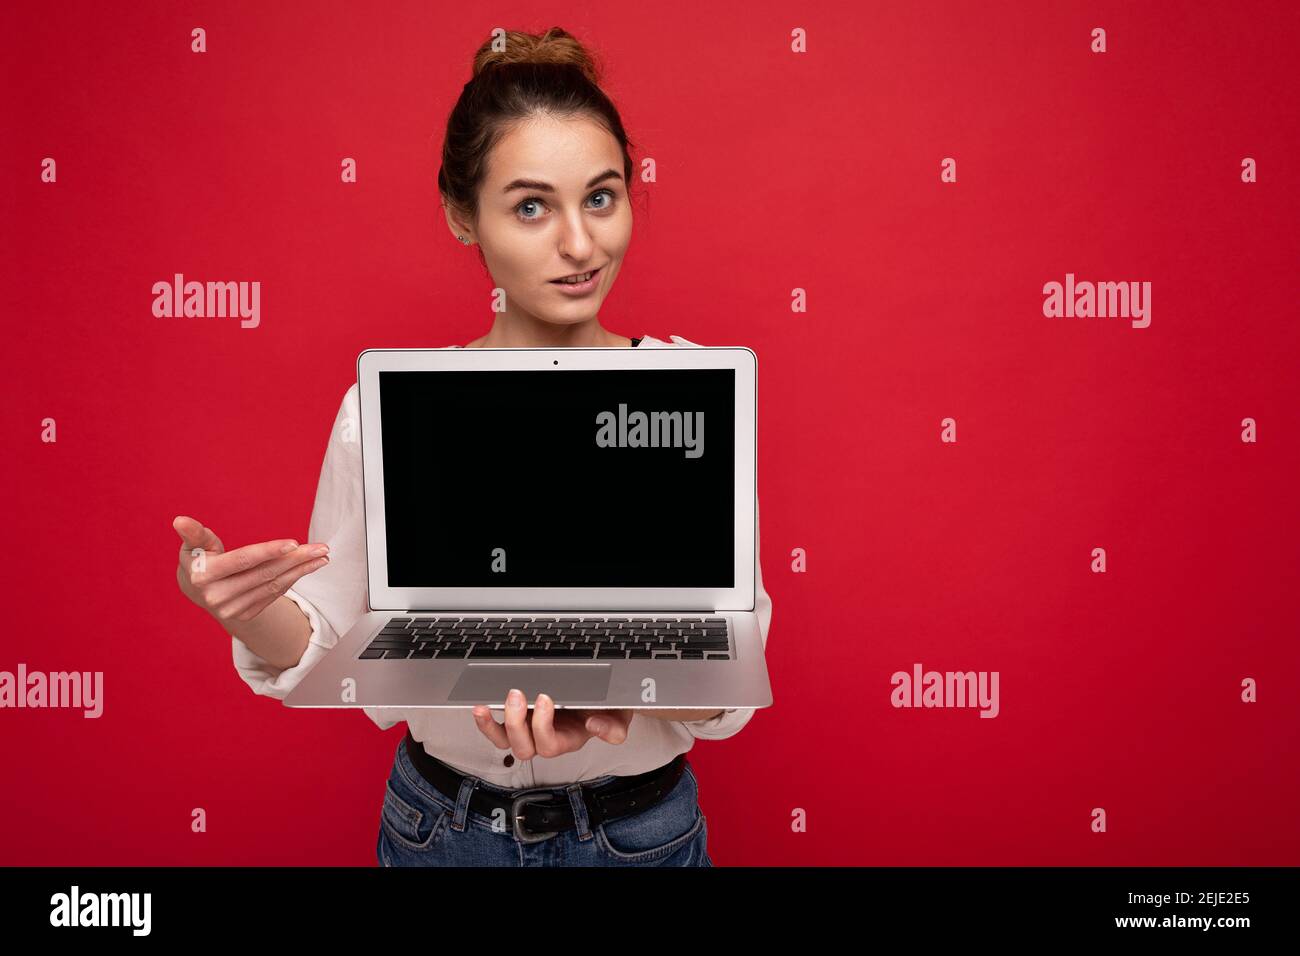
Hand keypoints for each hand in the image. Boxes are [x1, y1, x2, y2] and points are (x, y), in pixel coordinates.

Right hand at [173, 515, 329, 625]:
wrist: (198, 591)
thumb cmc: (199, 559)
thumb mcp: (193, 546)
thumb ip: (194, 534)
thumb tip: (179, 520)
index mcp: (204, 576)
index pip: (243, 561)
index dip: (268, 551)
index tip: (294, 543)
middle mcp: (218, 596)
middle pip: (264, 573)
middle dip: (296, 559)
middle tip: (323, 548)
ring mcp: (232, 609)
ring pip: (273, 585)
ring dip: (301, 570)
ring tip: (322, 556)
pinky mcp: (245, 614)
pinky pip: (274, 593)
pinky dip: (293, 579)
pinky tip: (308, 567)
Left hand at [472, 689, 632, 760]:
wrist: (603, 701)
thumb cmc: (608, 708)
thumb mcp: (620, 716)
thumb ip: (614, 727)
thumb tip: (594, 726)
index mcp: (569, 739)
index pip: (550, 744)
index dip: (543, 726)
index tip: (545, 698)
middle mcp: (547, 739)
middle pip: (524, 747)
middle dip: (517, 723)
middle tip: (518, 695)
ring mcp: (530, 732)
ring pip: (506, 742)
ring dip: (494, 726)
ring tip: (489, 704)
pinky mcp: (518, 721)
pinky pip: (497, 731)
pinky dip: (486, 722)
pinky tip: (481, 707)